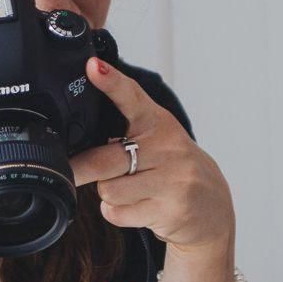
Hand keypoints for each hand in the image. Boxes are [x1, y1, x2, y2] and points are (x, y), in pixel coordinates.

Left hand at [68, 60, 233, 255]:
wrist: (212, 207)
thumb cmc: (172, 168)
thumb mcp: (157, 138)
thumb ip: (125, 127)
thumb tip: (77, 131)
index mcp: (157, 122)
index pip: (131, 97)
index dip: (110, 82)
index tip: (93, 68)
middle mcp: (167, 148)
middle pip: (104, 160)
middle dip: (79, 169)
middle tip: (70, 170)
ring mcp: (171, 180)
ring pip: (109, 190)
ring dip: (108, 194)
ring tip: (128, 190)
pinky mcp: (170, 210)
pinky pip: (119, 213)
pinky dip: (117, 213)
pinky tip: (136, 206)